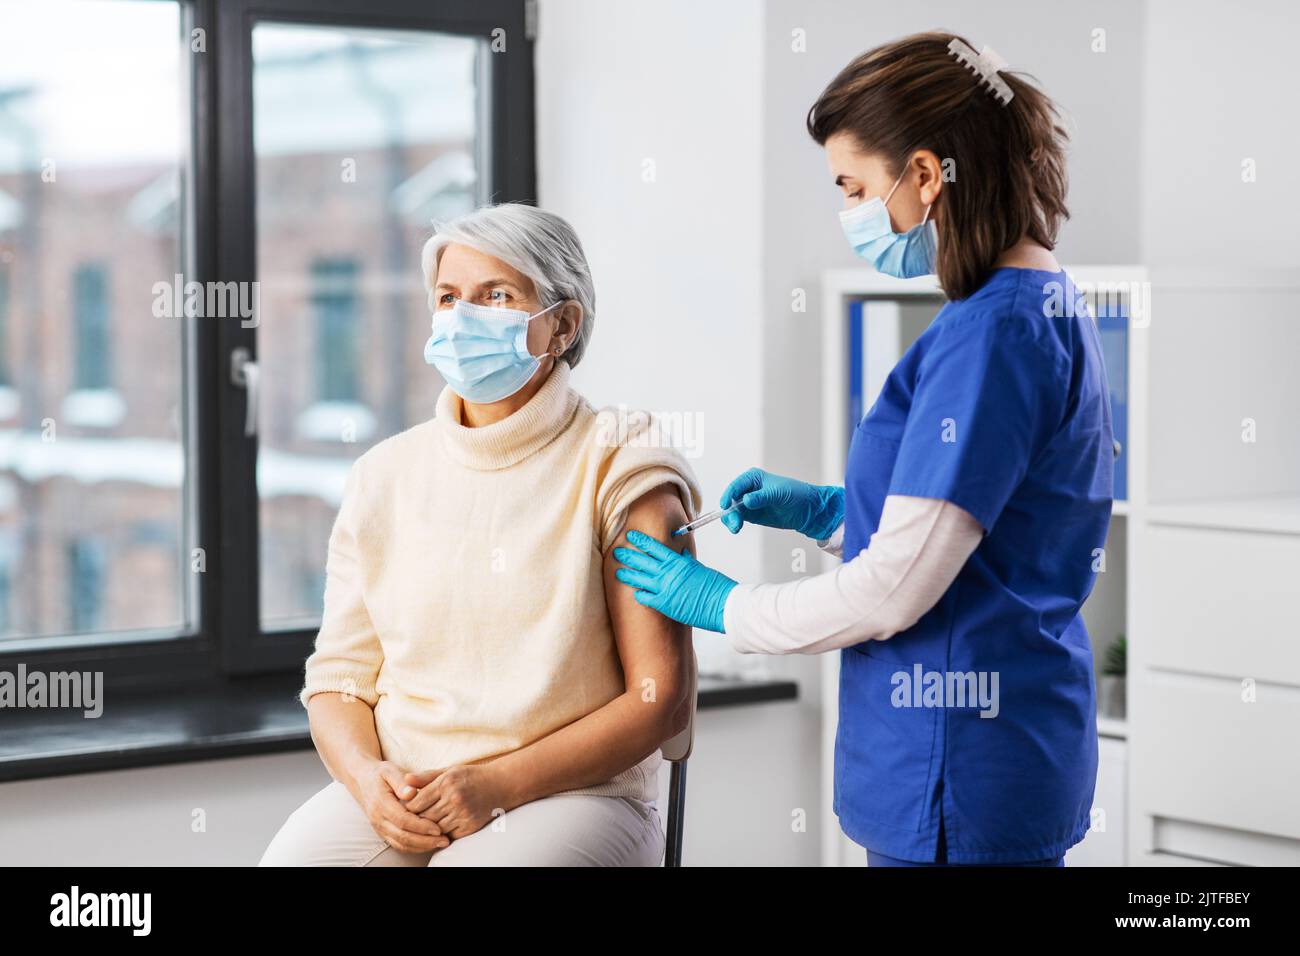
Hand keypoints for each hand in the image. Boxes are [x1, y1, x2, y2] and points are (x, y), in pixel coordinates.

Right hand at [349, 759, 449, 853]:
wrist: (363, 781)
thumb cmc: (381, 774)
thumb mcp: (389, 770)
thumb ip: (401, 781)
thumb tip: (411, 793)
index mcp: (381, 803)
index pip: (402, 820)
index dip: (421, 826)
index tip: (438, 828)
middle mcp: (378, 819)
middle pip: (402, 836)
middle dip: (425, 841)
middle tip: (445, 840)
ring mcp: (379, 828)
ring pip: (400, 844)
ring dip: (422, 846)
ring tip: (441, 843)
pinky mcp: (383, 832)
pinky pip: (398, 845)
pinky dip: (415, 847)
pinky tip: (430, 843)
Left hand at [401, 763, 511, 840]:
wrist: (500, 785)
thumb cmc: (471, 776)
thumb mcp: (448, 771)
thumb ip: (425, 777)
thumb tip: (405, 780)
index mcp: (446, 782)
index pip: (416, 802)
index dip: (409, 807)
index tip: (408, 808)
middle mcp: (454, 798)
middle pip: (424, 817)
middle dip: (417, 819)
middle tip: (414, 818)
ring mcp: (463, 813)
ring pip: (435, 828)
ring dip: (429, 828)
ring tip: (427, 823)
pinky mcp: (470, 826)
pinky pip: (448, 835)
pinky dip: (443, 833)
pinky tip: (442, 827)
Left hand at [613, 529, 736, 632]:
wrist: (722, 604)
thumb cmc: (715, 586)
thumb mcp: (700, 568)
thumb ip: (688, 562)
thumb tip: (682, 553)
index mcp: (677, 562)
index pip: (654, 548)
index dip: (641, 541)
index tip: (630, 536)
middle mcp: (668, 573)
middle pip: (643, 562)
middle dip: (628, 556)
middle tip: (616, 552)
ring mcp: (664, 589)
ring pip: (640, 579)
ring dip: (628, 575)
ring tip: (618, 571)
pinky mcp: (665, 604)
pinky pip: (646, 598)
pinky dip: (639, 595)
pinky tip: (634, 593)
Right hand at [719, 467, 843, 540]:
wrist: (808, 510)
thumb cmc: (795, 495)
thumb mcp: (779, 494)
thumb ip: (761, 497)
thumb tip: (746, 500)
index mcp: (753, 478)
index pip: (736, 485)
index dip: (728, 495)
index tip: (725, 506)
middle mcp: (748, 489)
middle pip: (731, 499)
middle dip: (730, 511)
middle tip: (735, 523)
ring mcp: (748, 503)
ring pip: (732, 511)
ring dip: (731, 519)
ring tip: (736, 528)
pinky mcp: (752, 515)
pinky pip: (738, 519)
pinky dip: (735, 524)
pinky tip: (737, 528)